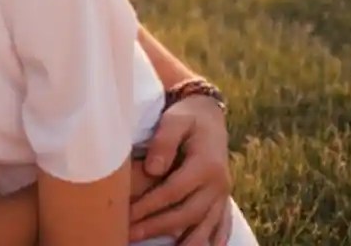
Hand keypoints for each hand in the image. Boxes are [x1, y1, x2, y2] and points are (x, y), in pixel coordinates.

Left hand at [129, 96, 232, 244]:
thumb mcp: (174, 120)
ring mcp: (223, 195)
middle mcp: (218, 184)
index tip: (127, 215)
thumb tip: (153, 169)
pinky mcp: (223, 200)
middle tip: (130, 235)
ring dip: (186, 243)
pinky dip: (213, 241)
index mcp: (206, 164)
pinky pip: (221, 225)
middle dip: (157, 227)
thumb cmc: (186, 118)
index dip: (149, 205)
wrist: (210, 116)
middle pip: (187, 213)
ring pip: (205, 225)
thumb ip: (163, 142)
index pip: (174, 191)